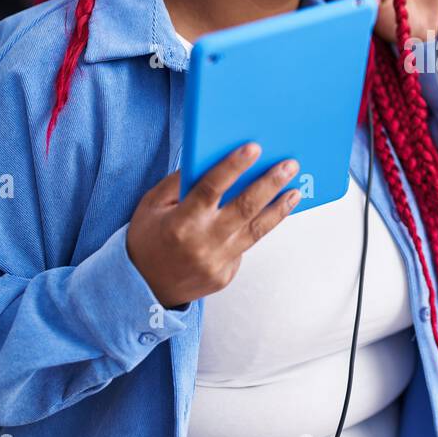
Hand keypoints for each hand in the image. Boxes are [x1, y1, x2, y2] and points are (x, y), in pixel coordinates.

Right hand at [126, 144, 300, 309]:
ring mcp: (216, 263)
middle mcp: (202, 244)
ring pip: (256, 231)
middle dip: (270, 184)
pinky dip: (258, 228)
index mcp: (180, 222)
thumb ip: (180, 183)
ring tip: (295, 190)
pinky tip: (272, 212)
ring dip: (279, 208)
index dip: (233, 167)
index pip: (211, 189)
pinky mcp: (226, 276)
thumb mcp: (152, 205)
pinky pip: (245, 247)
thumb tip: (211, 158)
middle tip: (289, 165)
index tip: (254, 147)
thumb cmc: (148, 238)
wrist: (142, 288)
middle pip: (244, 208)